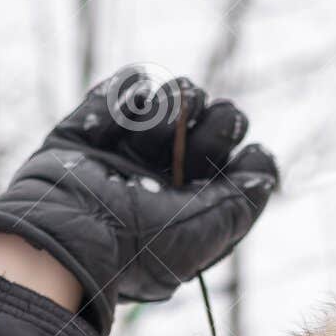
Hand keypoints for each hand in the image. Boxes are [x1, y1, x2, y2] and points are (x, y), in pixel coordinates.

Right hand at [0, 68, 278, 335]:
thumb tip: (264, 164)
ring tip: (166, 128)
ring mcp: (124, 151)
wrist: (70, 237)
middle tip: (214, 122)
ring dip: (178, 105)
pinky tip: (136, 114)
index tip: (243, 148)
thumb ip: (243, 202)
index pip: (226, 159)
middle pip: (206, 122)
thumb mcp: (207, 234)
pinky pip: (127, 88)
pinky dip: (136, 92)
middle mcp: (158, 176)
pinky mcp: (91, 127)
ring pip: (171, 99)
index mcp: (186, 205)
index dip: (237, 146)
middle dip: (218, 119)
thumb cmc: (141, 247)